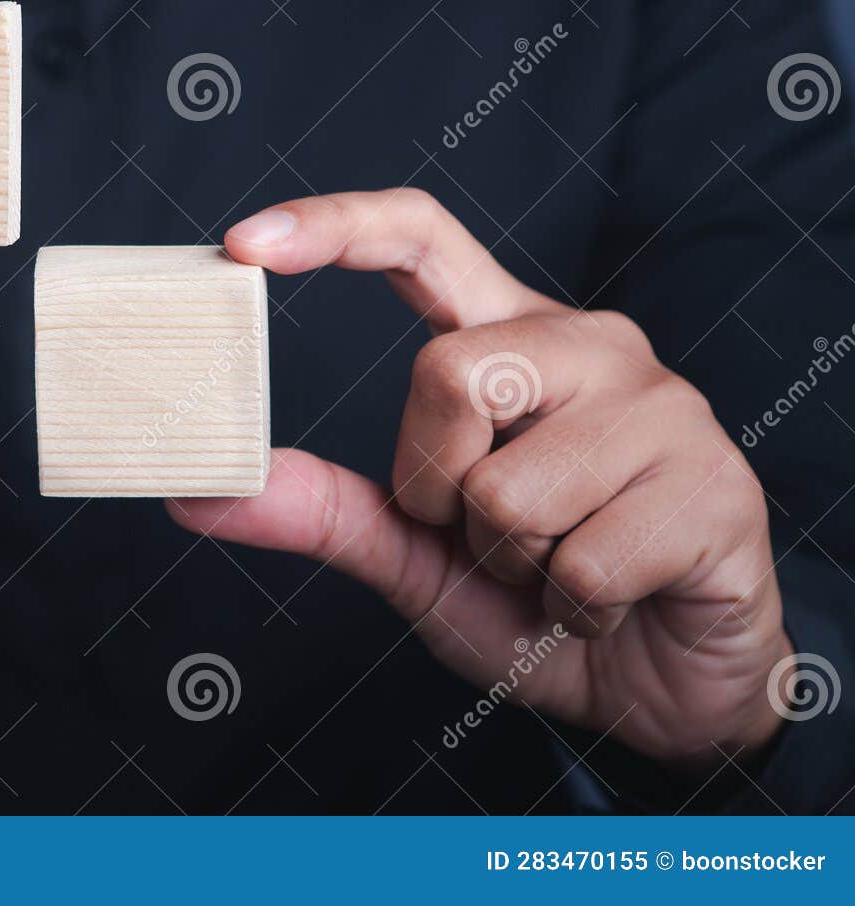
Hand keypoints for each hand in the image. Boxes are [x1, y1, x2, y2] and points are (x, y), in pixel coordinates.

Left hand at [170, 189, 791, 764]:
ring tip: (561, 569)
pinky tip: (616, 601)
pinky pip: (584, 561)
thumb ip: (321, 510)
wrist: (661, 688)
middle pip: (448, 372)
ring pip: (509, 486)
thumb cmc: (533, 599)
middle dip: (438, 487)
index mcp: (511, 338)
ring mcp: (664, 406)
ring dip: (511, 563)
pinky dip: (574, 610)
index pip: (422, 239)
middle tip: (489, 534)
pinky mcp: (717, 485)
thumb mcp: (413, 552)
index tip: (243, 244)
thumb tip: (196, 495)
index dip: (334, 225)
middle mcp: (590, 346)